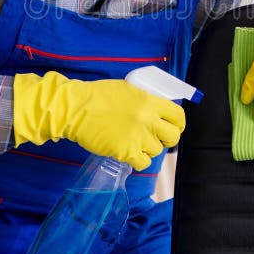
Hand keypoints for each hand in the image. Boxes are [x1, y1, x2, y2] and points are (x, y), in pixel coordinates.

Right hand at [13, 72, 184, 170]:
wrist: (76, 109)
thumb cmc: (98, 96)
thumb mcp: (129, 90)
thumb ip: (146, 100)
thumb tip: (158, 111)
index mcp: (149, 101)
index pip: (178, 116)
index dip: (178, 124)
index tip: (173, 127)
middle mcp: (147, 120)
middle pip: (173, 137)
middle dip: (167, 139)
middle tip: (157, 138)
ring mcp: (137, 137)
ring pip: (156, 151)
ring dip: (148, 148)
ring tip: (134, 141)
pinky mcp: (126, 152)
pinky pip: (143, 163)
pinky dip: (137, 160)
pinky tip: (128, 151)